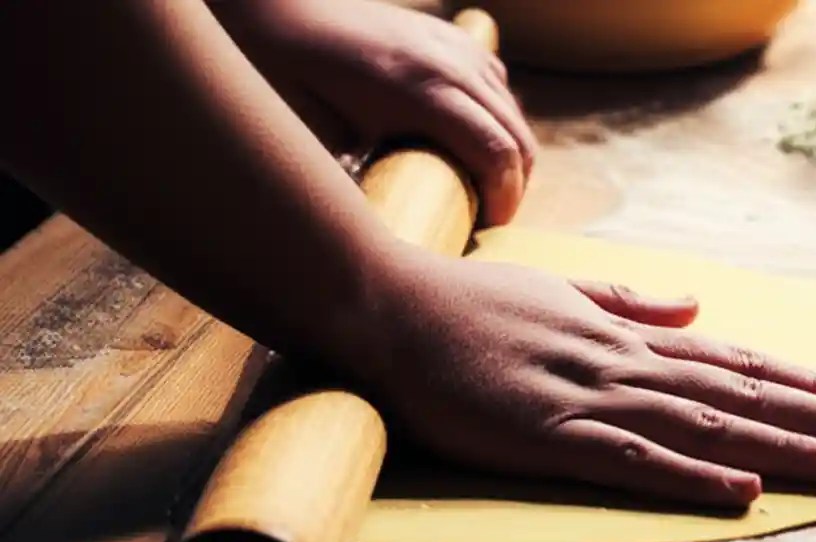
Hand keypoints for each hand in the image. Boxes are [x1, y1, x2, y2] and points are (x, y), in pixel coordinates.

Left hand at [211, 0, 535, 224]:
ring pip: (512, 110)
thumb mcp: (327, 139)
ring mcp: (453, 46)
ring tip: (483, 184)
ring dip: (509, 151)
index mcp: (423, 92)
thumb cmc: (291, 77)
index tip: (488, 227)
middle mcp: (450, 65)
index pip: (496, 153)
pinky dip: (497, 116)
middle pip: (517, 136)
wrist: (278, 12)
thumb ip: (370, 179)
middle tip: (489, 216)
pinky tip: (473, 137)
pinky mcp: (448, 37)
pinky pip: (495, 83)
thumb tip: (396, 223)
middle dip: (514, 184)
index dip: (505, 199)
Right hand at [355, 248, 815, 508]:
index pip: (735, 360)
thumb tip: (692, 304)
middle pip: (741, 393)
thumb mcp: (559, 289)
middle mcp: (625, 364)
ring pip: (706, 425)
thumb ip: (628, 299)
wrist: (389, 304)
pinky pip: (633, 460)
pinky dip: (691, 474)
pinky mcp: (549, 437)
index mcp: (626, 336)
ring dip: (781, 445)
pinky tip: (742, 490)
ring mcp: (590, 399)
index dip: (803, 381)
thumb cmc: (468, 302)